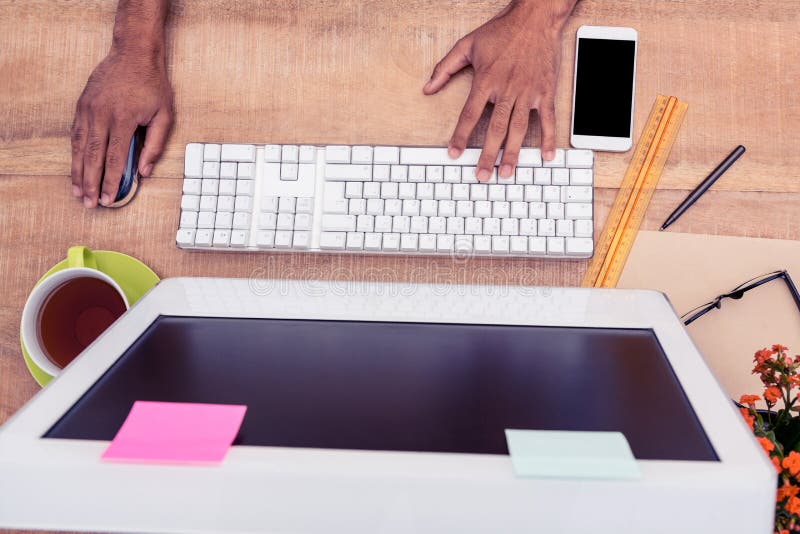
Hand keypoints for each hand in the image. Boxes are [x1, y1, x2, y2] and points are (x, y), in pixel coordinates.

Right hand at [71, 46, 172, 207]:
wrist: (134, 53)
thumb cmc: (153, 85)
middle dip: (91, 183)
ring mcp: (88, 109)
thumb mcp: (164, 115)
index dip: (110, 182)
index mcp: (123, 120)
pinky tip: (76, 166)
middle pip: (93, 157)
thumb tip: (145, 171)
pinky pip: (76, 133)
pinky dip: (75, 153)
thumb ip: (154, 145)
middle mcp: (101, 115)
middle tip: (89, 203)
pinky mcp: (82, 104)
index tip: (109, 199)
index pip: (114, 159)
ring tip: (78, 191)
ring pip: (80, 147)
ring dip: (78, 171)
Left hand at [423, 0, 574, 181]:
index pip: (470, 114)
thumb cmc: (501, 31)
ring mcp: (528, 92)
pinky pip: (548, 119)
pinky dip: (548, 138)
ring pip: (519, 128)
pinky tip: (545, 156)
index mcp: (486, 80)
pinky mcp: (545, 91)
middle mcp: (507, 89)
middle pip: (495, 128)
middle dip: (487, 155)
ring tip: (506, 172)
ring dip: (512, 152)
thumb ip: (445, 68)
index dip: (460, 136)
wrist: (535, 17)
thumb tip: (427, 88)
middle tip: (481, 176)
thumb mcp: (467, 44)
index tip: (454, 154)